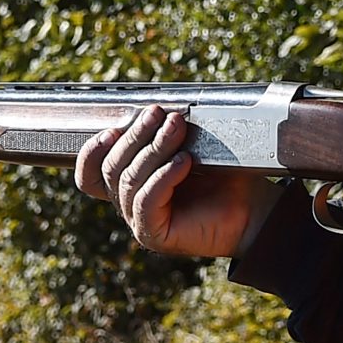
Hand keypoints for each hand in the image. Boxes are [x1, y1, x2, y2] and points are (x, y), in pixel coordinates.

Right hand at [75, 104, 281, 257]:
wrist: (253, 209)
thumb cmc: (222, 177)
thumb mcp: (188, 145)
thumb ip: (165, 132)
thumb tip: (153, 108)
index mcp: (129, 183)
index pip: (90, 173)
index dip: (90, 152)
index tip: (111, 128)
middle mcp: (128, 203)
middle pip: (110, 168)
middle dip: (135, 136)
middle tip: (162, 114)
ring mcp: (139, 221)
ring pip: (129, 180)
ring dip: (153, 150)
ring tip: (177, 130)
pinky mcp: (154, 234)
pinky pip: (146, 201)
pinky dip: (163, 177)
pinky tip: (183, 161)